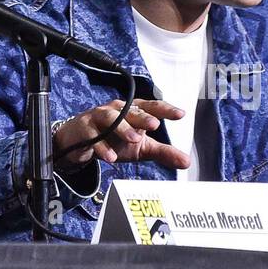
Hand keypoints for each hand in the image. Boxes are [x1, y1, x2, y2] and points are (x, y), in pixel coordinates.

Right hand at [53, 98, 189, 170]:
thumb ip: (163, 152)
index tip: (180, 114)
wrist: (80, 143)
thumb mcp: (141, 148)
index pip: (152, 106)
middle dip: (143, 117)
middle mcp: (117, 110)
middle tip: (155, 125)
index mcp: (133, 111)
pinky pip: (94, 137)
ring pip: (111, 118)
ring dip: (123, 128)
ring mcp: (99, 117)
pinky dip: (102, 147)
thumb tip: (186, 162)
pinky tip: (111, 158)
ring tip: (135, 140)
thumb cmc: (114, 140)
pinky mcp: (85, 129)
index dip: (166, 109)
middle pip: (131, 111)